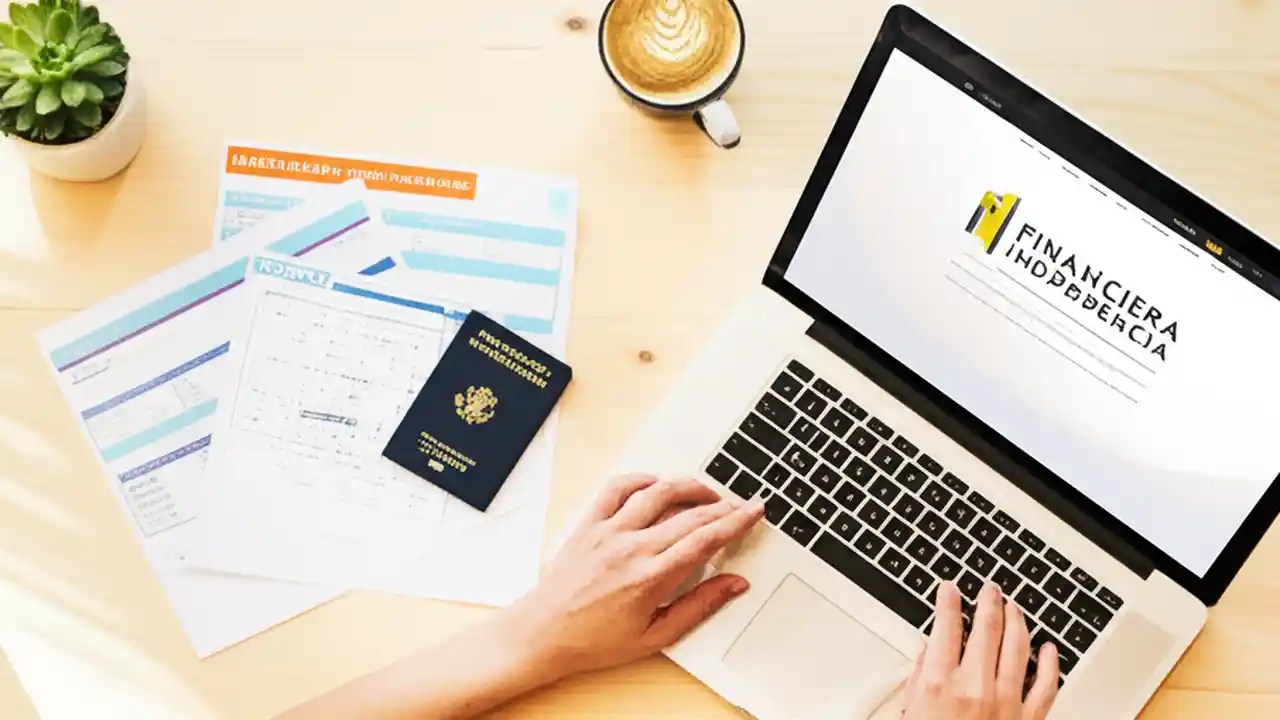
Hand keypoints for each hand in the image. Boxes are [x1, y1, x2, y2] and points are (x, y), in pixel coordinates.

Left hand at [507, 473, 764, 679]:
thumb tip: (734, 585)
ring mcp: (607, 532)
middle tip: (741, 505)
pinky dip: (640, 479)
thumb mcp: (655, 636)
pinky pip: (616, 488)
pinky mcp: (588, 524)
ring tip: (707, 492)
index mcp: (650, 578)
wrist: (544, 633)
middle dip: (722, 507)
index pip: (705, 540)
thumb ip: (699, 606)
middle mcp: (630, 548)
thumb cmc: (596, 641)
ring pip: (656, 493)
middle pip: (688, 515)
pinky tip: (656, 483)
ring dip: (688, 487)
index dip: (735, 522)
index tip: (753, 512)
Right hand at [902, 581, 1059, 719]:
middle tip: (990, 589)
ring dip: (1018, 621)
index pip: (946, 625)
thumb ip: (920, 678)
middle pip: (987, 628)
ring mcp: (1005, 702)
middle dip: (989, 601)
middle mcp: (975, 687)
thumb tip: (929, 652)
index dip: (948, 600)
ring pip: (1019, 646)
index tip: (949, 588)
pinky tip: (1050, 649)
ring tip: (1015, 607)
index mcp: (940, 682)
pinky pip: (1046, 685)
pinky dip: (1051, 663)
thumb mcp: (911, 711)